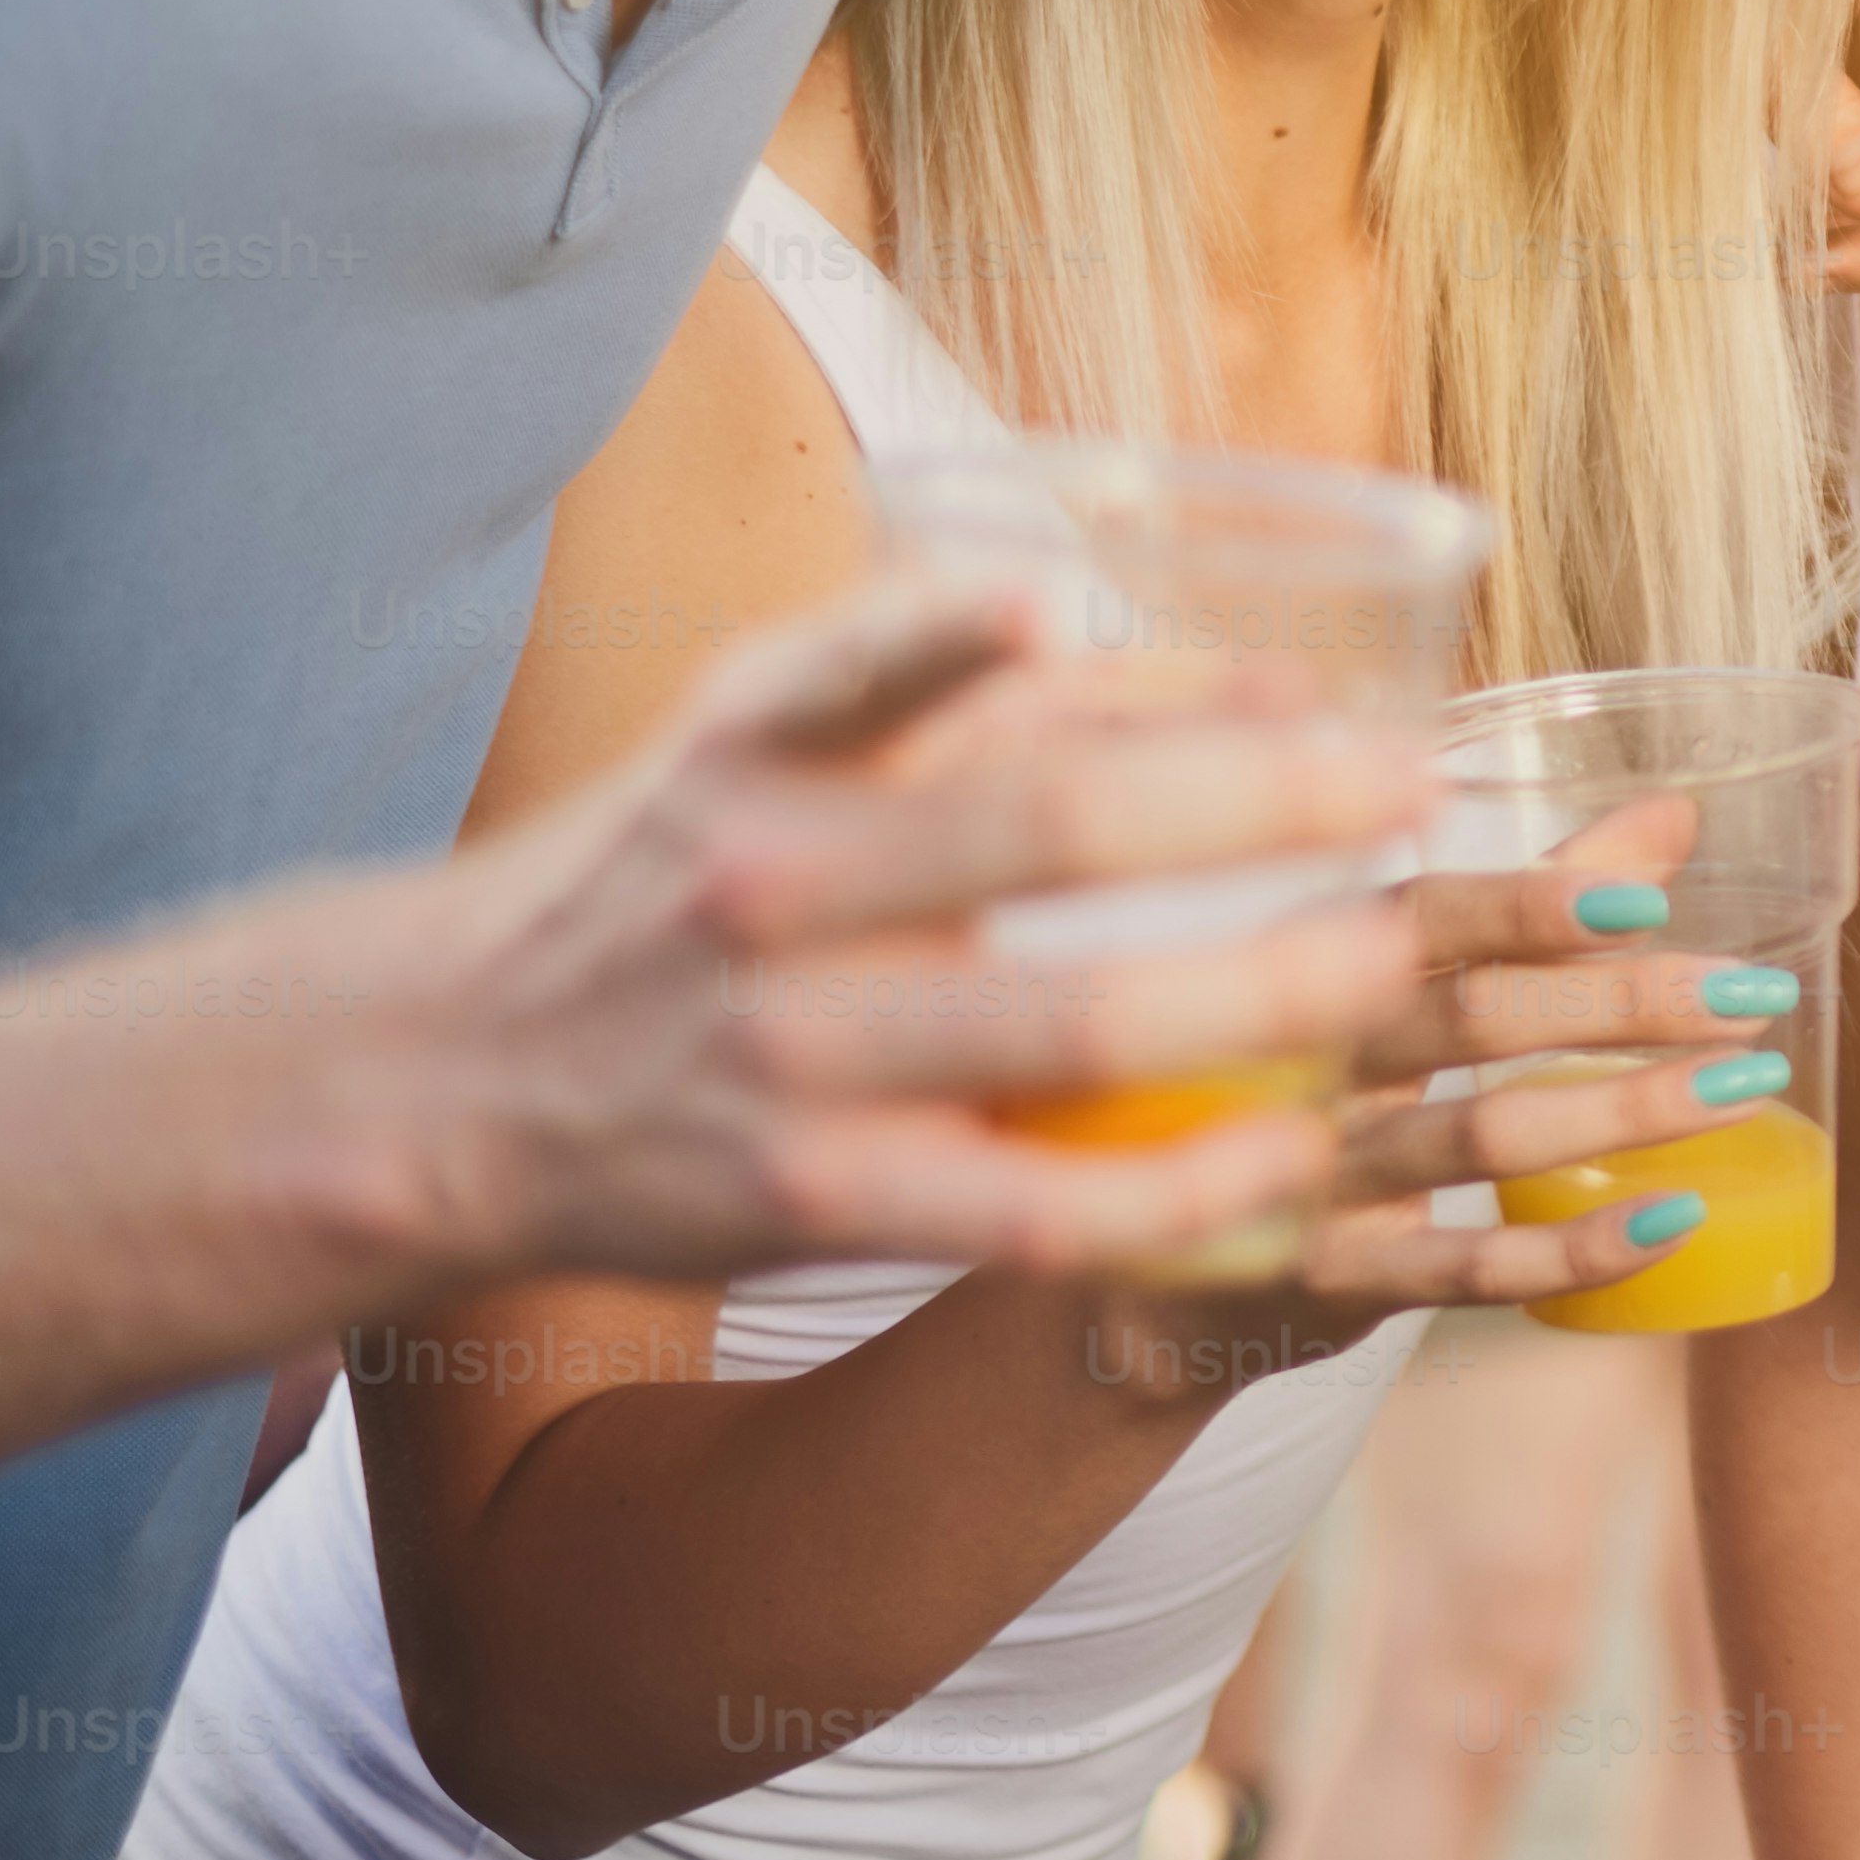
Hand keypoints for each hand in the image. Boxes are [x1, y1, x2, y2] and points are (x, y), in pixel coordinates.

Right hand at [390, 574, 1429, 1285]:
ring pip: (1071, 1030)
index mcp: (766, 744)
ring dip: (1263, 1001)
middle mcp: (774, 882)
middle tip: (1414, 792)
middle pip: (1057, 832)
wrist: (444, 1075)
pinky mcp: (816, 1198)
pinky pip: (1036, 1211)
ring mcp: (792, 1048)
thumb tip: (1258, 675)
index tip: (1279, 656)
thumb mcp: (765, 736)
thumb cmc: (671, 875)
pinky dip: (1180, 1193)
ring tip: (1395, 970)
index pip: (920, 657)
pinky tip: (1293, 1161)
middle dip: (1265, 809)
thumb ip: (979, 687)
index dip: (1091, 648)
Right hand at [1263, 791, 1823, 1305]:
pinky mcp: (1327, 1278)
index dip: (1532, 903)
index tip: (1656, 903)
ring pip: (1484, 1138)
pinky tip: (1673, 1219)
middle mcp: (1307, 1053)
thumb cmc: (1308, 1080)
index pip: (1428, 913)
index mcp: (1324, 955)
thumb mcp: (1395, 977)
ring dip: (1627, 1111)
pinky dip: (1575, 1246)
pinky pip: (1466, 1268)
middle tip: (1755, 996)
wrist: (1156, 1259)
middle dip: (1625, 1002)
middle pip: (1474, 1017)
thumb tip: (1674, 813)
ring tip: (1748, 1089)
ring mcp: (1309, 1172)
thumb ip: (1532, 901)